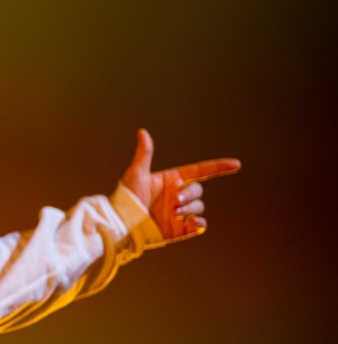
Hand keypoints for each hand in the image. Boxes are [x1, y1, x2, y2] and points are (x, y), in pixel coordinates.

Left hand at [122, 128, 240, 243]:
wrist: (124, 223)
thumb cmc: (127, 197)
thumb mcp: (137, 174)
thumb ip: (144, 154)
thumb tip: (142, 132)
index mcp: (172, 180)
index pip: (200, 171)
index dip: (218, 167)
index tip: (236, 164)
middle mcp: (178, 195)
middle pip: (198, 190)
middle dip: (190, 194)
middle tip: (176, 201)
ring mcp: (180, 212)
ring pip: (199, 206)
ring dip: (191, 208)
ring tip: (175, 213)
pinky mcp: (180, 228)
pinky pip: (200, 225)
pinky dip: (199, 223)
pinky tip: (191, 222)